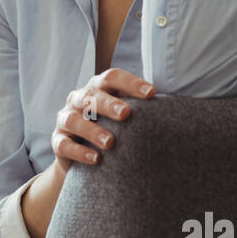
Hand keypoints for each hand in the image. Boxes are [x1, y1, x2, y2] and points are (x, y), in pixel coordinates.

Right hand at [22, 68, 156, 237]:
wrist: (83, 158)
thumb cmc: (112, 130)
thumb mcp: (124, 118)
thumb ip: (141, 109)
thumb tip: (178, 107)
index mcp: (97, 88)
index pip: (111, 77)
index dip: (130, 83)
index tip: (152, 93)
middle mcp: (78, 99)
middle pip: (91, 95)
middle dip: (108, 104)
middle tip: (127, 114)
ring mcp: (65, 120)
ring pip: (73, 120)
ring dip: (92, 130)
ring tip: (111, 143)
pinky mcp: (58, 141)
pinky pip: (64, 145)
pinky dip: (80, 152)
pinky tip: (96, 160)